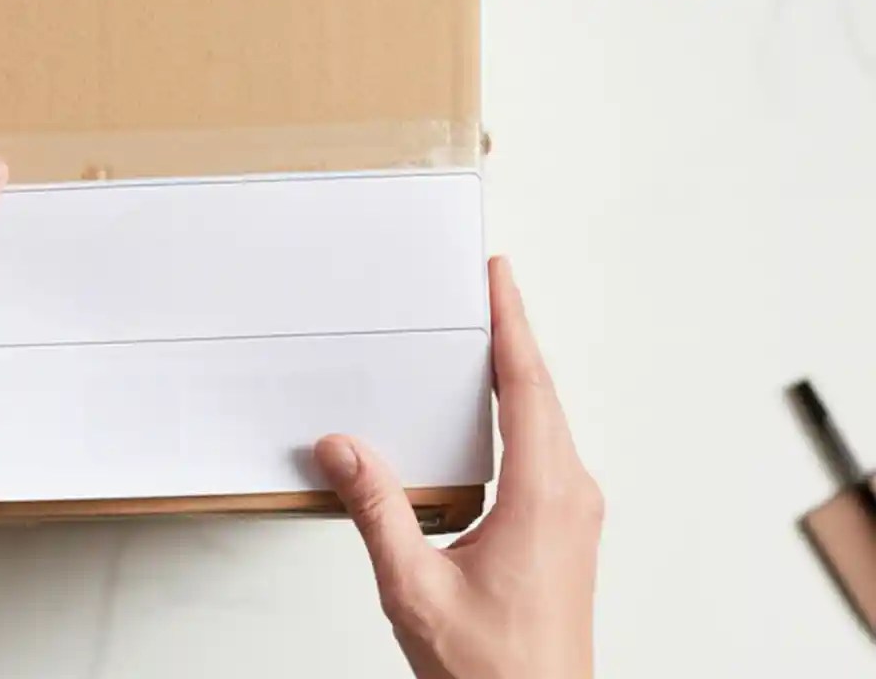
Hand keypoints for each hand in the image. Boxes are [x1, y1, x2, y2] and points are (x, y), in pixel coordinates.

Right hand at [315, 257, 602, 678]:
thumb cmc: (495, 670)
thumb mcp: (415, 587)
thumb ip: (377, 512)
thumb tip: (344, 451)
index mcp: (542, 498)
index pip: (527, 387)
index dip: (512, 324)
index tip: (500, 278)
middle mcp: (569, 498)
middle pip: (542, 394)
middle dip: (514, 335)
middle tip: (490, 289)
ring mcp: (574, 515)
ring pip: (548, 422)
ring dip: (519, 375)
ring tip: (490, 338)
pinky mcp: (566, 531)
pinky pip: (546, 451)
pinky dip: (522, 415)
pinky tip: (498, 415)